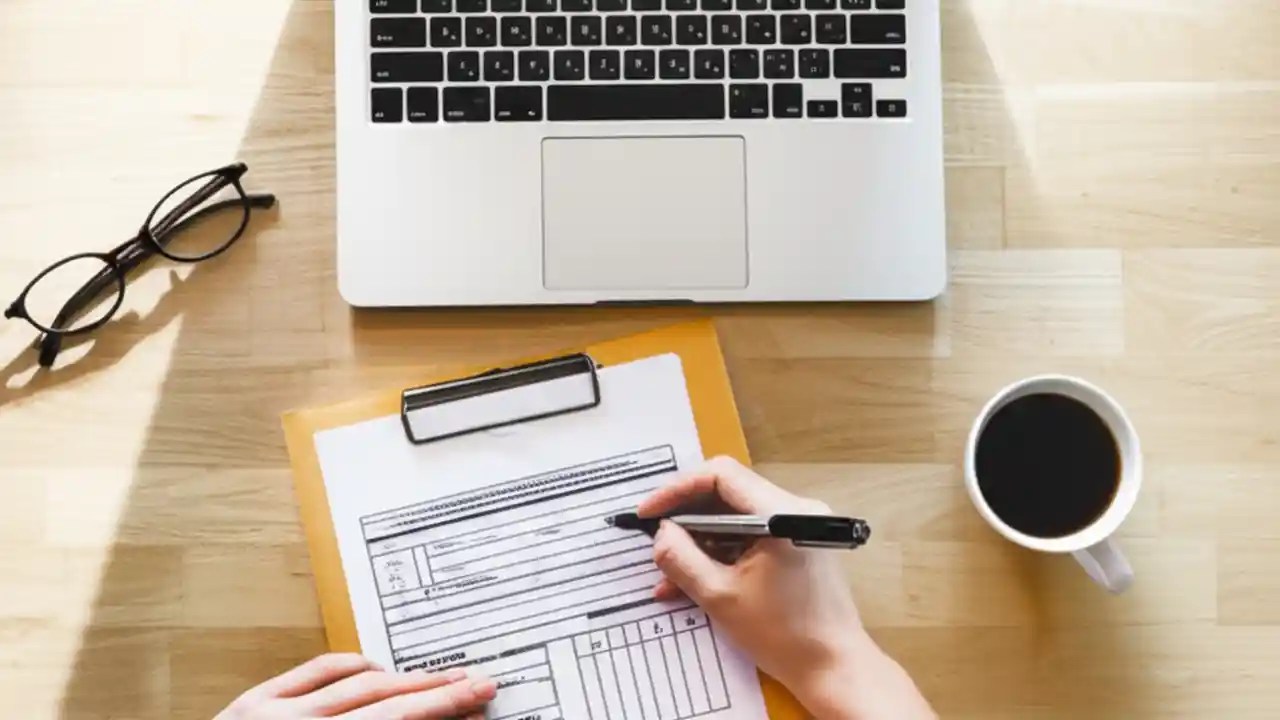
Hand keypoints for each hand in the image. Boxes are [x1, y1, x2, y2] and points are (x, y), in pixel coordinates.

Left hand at [214, 653, 495, 719]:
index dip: (443, 709)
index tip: (478, 698)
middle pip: (385, 700)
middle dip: (437, 692)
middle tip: (477, 684)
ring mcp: (272, 712)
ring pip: (355, 682)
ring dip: (402, 678)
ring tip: (437, 678)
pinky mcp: (251, 703)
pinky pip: (314, 671)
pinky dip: (351, 665)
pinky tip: (374, 668)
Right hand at [639, 457, 934, 719]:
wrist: (834, 668)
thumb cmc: (785, 636)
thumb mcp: (720, 597)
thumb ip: (682, 559)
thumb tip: (661, 533)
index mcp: (781, 514)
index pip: (721, 476)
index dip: (678, 489)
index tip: (649, 512)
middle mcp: (795, 510)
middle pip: (728, 495)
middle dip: (686, 519)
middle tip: (656, 540)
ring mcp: (798, 527)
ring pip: (735, 519)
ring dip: (700, 543)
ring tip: (668, 573)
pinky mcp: (797, 546)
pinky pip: (750, 538)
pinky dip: (721, 555)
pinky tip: (693, 582)